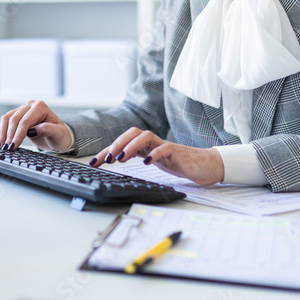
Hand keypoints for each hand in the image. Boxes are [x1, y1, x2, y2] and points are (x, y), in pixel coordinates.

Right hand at [0, 100, 72, 151]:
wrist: (57, 136)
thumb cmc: (60, 135)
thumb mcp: (58, 134)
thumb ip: (47, 130)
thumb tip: (33, 130)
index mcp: (40, 107)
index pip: (25, 121)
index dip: (18, 134)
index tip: (14, 146)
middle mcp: (30, 105)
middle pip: (14, 119)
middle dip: (10, 135)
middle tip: (7, 149)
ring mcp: (23, 109)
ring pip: (7, 119)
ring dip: (3, 133)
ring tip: (2, 146)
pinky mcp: (18, 115)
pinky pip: (6, 121)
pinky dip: (2, 131)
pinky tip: (1, 141)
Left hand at [96, 127, 223, 185]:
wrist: (206, 166)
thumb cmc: (179, 163)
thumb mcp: (154, 162)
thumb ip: (139, 158)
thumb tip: (116, 163)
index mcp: (145, 145)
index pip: (122, 143)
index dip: (106, 151)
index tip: (93, 163)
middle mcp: (153, 142)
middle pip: (131, 133)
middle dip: (116, 144)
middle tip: (107, 158)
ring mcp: (165, 145)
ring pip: (145, 136)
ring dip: (130, 146)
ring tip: (121, 158)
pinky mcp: (177, 152)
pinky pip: (164, 148)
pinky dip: (154, 154)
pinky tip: (147, 162)